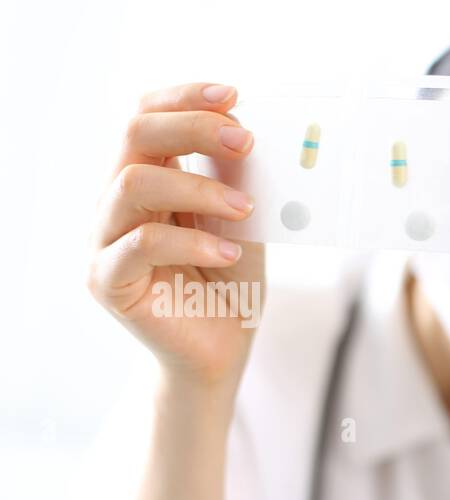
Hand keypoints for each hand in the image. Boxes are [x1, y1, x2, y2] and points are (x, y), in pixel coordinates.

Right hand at [87, 83, 265, 394]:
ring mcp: (104, 239)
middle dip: (193, 128)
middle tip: (245, 140)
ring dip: (199, 189)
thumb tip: (246, 131)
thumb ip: (236, 181)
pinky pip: (140, 244)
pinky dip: (192, 242)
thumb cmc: (228, 286)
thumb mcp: (242, 224)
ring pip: (134, 184)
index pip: (147, 117)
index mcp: (145, 179)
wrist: (219, 354)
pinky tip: (228, 254)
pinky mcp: (107, 279)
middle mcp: (116, 202)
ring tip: (245, 210)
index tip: (234, 96)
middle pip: (134, 136)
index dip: (185, 99)